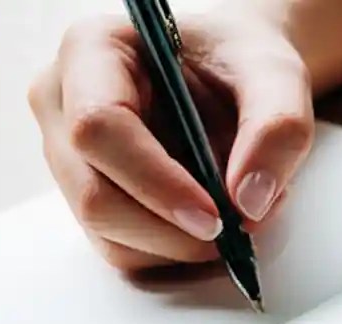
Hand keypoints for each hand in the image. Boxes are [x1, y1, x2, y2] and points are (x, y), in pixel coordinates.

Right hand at [28, 10, 312, 271]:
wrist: (234, 74)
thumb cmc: (241, 61)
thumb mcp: (277, 75)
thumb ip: (276, 127)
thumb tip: (250, 200)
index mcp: (92, 52)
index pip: (99, 127)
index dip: (156, 182)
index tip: (216, 216)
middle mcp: (64, 107)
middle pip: (95, 195)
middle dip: (173, 231)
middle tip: (240, 232)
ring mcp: (71, 159)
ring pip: (108, 235)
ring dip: (181, 247)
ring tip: (240, 218)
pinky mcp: (93, 198)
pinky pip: (125, 250)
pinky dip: (177, 254)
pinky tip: (217, 227)